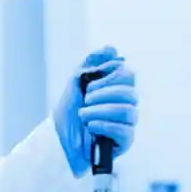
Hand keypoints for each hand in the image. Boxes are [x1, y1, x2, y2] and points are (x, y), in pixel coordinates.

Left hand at [53, 46, 138, 176]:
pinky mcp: (125, 142)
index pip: (129, 76)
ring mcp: (127, 124)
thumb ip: (93, 62)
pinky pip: (124, 131)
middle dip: (104, 95)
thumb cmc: (69, 110)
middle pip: (131, 93)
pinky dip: (104, 125)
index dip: (110, 78)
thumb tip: (113, 49)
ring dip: (101, 111)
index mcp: (118, 89)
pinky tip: (91, 126)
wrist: (59, 137)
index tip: (90, 85)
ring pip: (128, 112)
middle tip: (86, 100)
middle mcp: (126, 105)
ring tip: (84, 115)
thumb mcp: (77, 80)